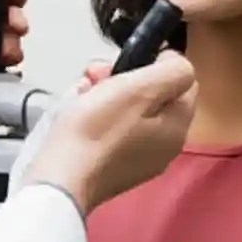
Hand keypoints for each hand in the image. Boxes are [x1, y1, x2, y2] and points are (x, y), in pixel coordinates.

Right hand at [21, 50, 197, 213]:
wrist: (60, 178)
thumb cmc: (97, 130)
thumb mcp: (141, 89)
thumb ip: (173, 71)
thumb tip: (174, 63)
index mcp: (177, 127)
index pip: (181, 80)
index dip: (154, 64)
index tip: (125, 64)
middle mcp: (164, 146)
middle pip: (152, 95)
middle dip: (124, 78)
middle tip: (96, 76)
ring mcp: (137, 159)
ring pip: (128, 109)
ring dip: (105, 93)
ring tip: (81, 92)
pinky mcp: (112, 166)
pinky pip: (111, 128)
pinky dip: (95, 115)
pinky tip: (76, 112)